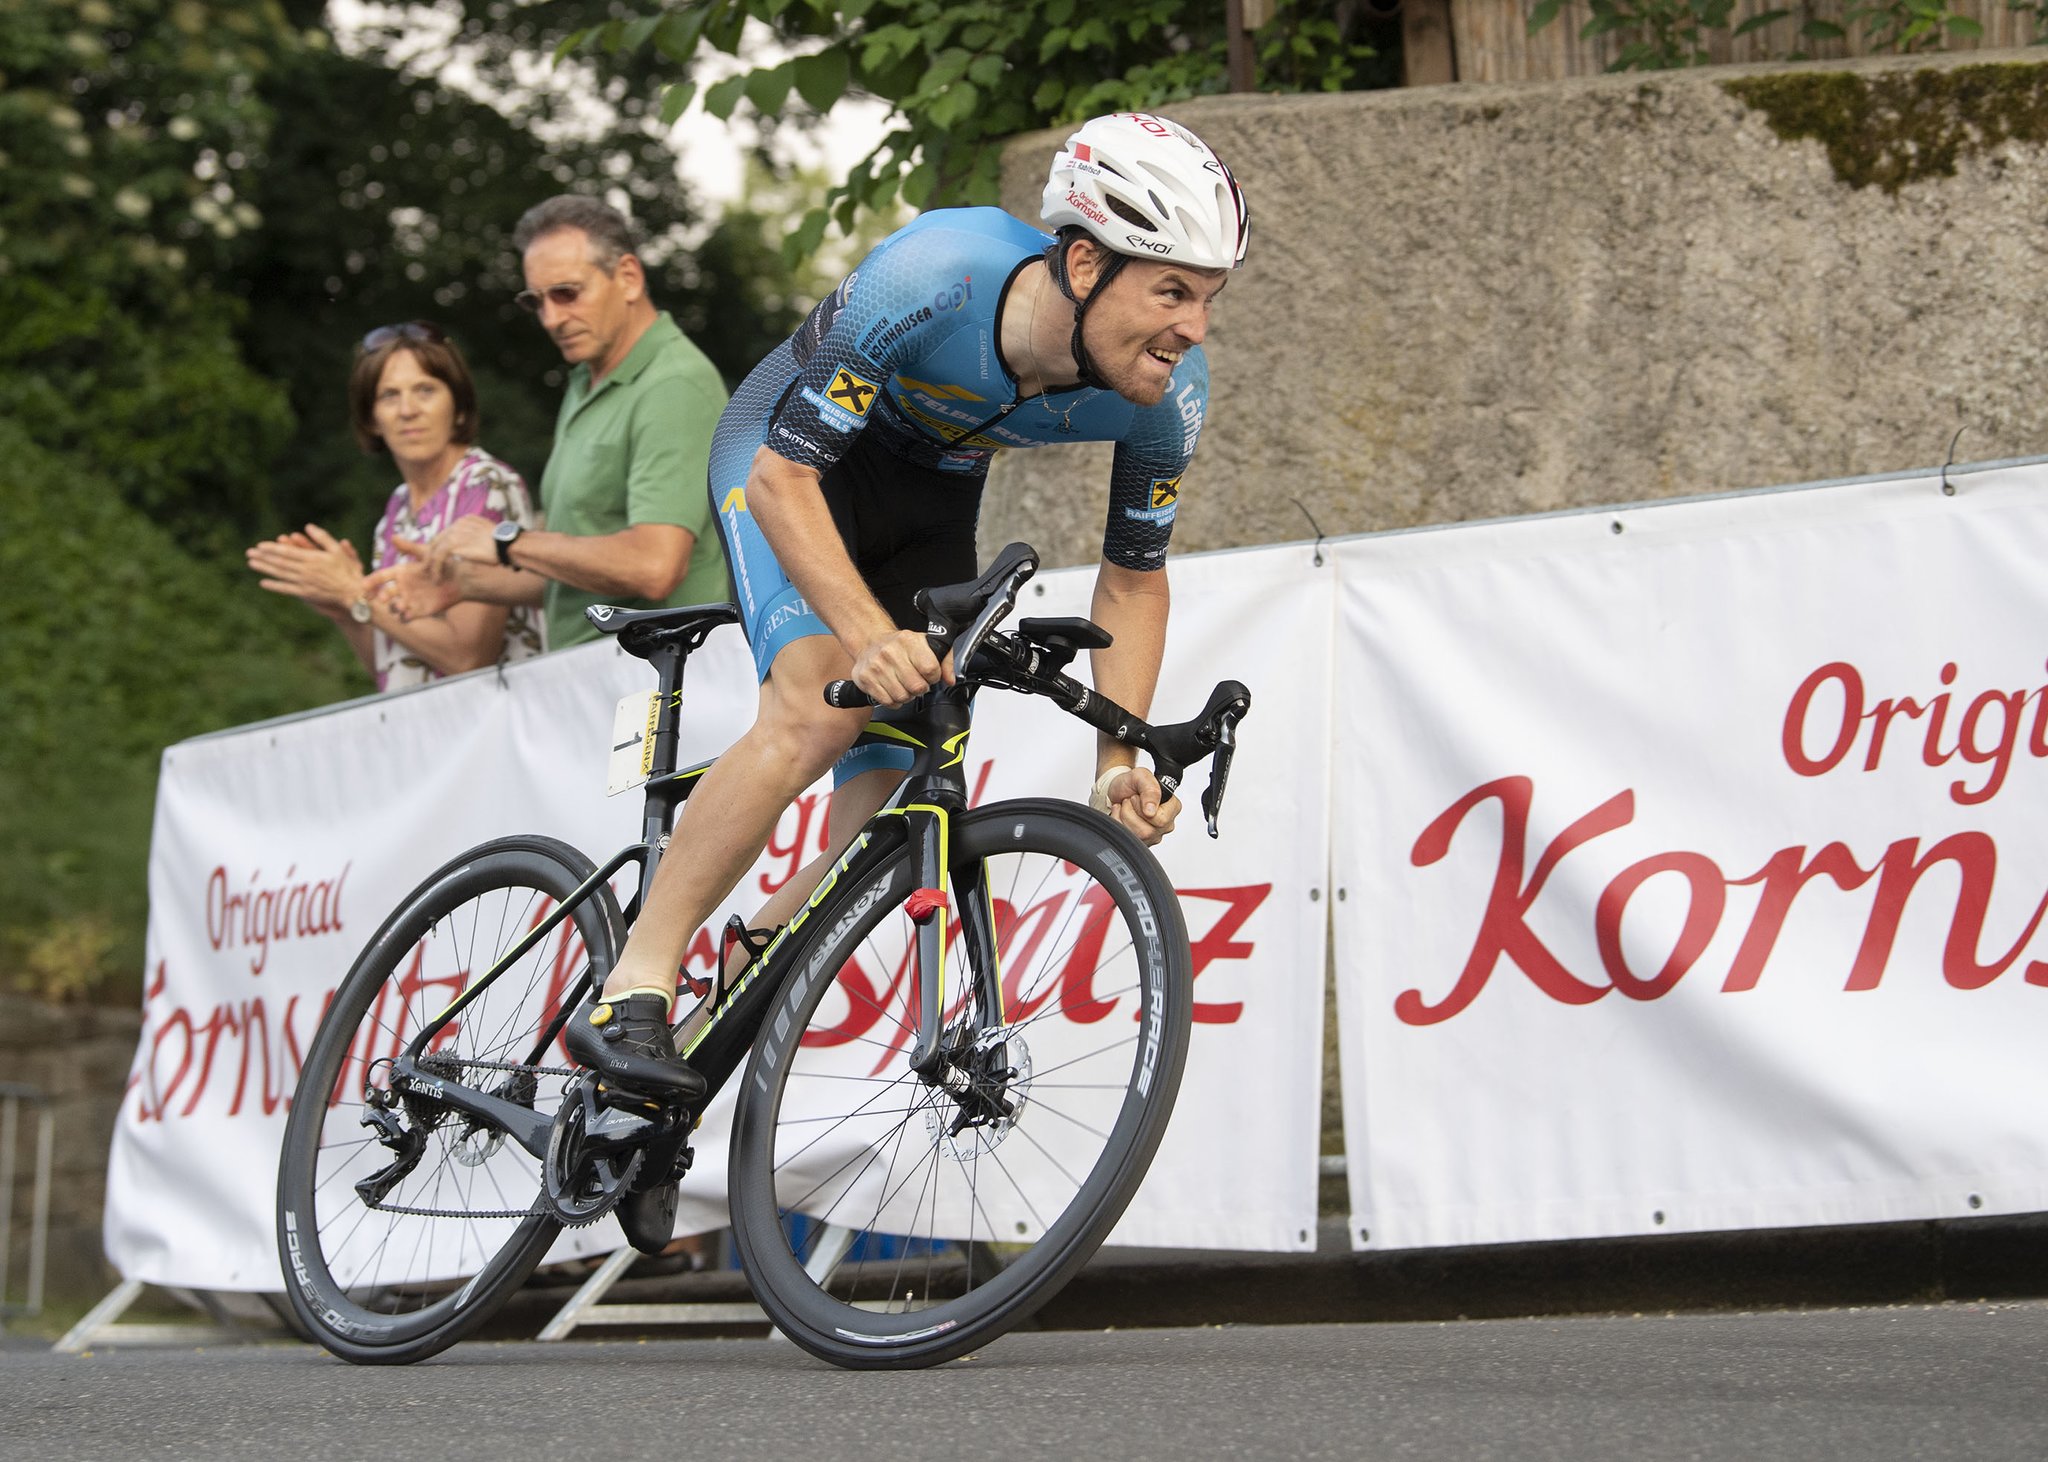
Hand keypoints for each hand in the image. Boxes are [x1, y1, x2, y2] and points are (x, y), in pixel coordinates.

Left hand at [245, 523, 364, 615]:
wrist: (353, 592)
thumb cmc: (347, 570)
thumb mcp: (338, 550)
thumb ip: (323, 538)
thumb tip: (308, 526)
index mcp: (312, 558)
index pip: (287, 552)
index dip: (272, 549)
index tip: (260, 545)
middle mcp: (306, 570)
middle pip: (280, 563)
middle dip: (263, 557)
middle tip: (249, 552)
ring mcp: (304, 583)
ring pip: (280, 574)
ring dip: (265, 569)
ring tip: (252, 563)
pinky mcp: (306, 594)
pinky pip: (287, 589)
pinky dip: (274, 586)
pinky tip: (263, 583)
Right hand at [365, 552, 463, 620]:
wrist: (461, 579)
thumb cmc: (443, 563)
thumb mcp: (426, 554)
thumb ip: (409, 547)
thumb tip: (393, 537)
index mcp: (401, 572)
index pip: (382, 576)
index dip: (372, 581)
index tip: (362, 585)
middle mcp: (403, 587)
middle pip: (386, 593)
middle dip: (381, 596)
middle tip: (379, 599)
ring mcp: (410, 599)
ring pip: (397, 604)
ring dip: (395, 606)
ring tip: (398, 606)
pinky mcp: (420, 610)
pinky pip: (410, 615)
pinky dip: (406, 616)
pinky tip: (406, 616)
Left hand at [417, 514, 500, 578]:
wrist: (507, 545)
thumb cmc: (504, 545)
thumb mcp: (490, 537)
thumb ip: (479, 538)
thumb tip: (478, 545)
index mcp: (466, 520)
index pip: (447, 534)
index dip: (442, 548)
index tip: (441, 560)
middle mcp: (458, 524)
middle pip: (438, 540)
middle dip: (432, 556)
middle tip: (431, 569)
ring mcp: (454, 533)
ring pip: (435, 549)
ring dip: (432, 564)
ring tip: (434, 577)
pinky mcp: (452, 543)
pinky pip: (438, 557)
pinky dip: (435, 568)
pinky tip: (437, 577)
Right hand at [849, 629, 944, 706]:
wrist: (870, 642)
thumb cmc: (901, 645)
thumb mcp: (926, 644)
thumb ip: (944, 660)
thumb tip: (950, 679)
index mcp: (908, 641)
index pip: (930, 668)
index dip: (934, 677)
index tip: (930, 675)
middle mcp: (890, 652)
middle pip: (917, 686)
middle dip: (921, 688)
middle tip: (917, 682)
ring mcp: (876, 666)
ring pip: (902, 697)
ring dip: (907, 696)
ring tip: (904, 685)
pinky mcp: (866, 679)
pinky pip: (887, 702)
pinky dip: (894, 701)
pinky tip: (893, 690)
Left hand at [1093, 765, 1178, 845]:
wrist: (1117, 789)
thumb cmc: (1130, 783)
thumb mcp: (1141, 776)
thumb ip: (1150, 790)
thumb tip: (1152, 811)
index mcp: (1172, 807)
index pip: (1161, 820)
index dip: (1143, 808)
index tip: (1137, 797)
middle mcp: (1166, 824)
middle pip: (1146, 831)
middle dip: (1130, 813)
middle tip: (1130, 801)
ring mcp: (1154, 835)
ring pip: (1136, 836)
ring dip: (1123, 817)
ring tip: (1126, 807)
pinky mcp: (1142, 841)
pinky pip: (1127, 839)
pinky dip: (1119, 824)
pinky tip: (1121, 815)